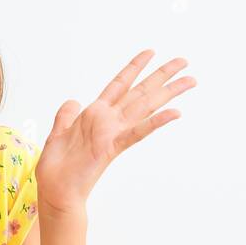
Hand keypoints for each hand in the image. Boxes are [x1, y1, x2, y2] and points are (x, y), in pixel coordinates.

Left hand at [36, 50, 195, 215]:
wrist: (55, 192)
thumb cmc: (56, 168)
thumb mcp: (57, 133)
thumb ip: (66, 115)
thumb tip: (73, 101)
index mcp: (94, 114)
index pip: (119, 84)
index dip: (134, 67)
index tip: (150, 51)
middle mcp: (108, 121)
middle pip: (140, 92)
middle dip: (162, 75)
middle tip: (184, 61)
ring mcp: (112, 133)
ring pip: (145, 107)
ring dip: (168, 93)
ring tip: (190, 80)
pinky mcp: (112, 148)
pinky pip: (137, 132)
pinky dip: (156, 122)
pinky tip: (176, 113)